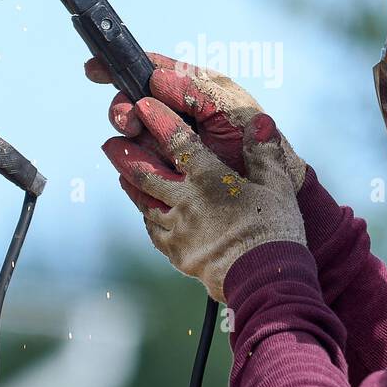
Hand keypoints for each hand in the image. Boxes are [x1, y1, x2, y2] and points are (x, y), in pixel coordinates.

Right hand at [85, 52, 305, 189]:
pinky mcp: (162, 169)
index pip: (151, 70)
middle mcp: (175, 113)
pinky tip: (129, 162)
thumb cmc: (257, 143)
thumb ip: (196, 92)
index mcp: (193, 90)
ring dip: (126, 132)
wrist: (271, 188)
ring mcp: (166, 142)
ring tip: (133, 136)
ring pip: (130, 132)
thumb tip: (155, 78)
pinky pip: (135, 162)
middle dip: (123, 107)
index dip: (121, 66)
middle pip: (133, 101)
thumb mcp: (230, 110)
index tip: (95, 69)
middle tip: (128, 120)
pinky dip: (129, 161)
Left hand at [102, 98, 305, 302]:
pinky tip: (147, 214)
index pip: (178, 142)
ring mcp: (179, 230)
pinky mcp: (178, 254)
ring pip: (146, 204)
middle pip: (147, 174)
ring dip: (132, 186)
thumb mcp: (277, 186)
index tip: (143, 106)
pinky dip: (148, 218)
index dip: (159, 121)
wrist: (263, 280)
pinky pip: (155, 232)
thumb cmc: (275, 230)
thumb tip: (259, 120)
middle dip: (126, 155)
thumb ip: (264, 152)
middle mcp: (186, 202)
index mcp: (209, 179)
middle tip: (109, 143)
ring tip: (121, 174)